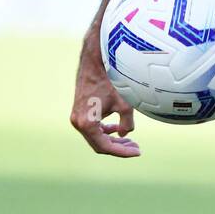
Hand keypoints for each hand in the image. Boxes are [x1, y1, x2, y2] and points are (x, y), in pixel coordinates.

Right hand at [70, 35, 140, 156]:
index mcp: (87, 123)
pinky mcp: (79, 110)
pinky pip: (92, 128)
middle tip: (136, 147)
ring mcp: (77, 116)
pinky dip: (105, 131)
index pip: (105, 147)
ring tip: (131, 141)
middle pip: (99, 144)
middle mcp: (78, 122)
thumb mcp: (125, 104)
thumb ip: (127, 124)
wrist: (95, 61)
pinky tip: (118, 130)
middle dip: (119, 147)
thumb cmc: (111, 81)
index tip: (138, 152)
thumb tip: (125, 135)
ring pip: (96, 137)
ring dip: (113, 140)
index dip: (122, 152)